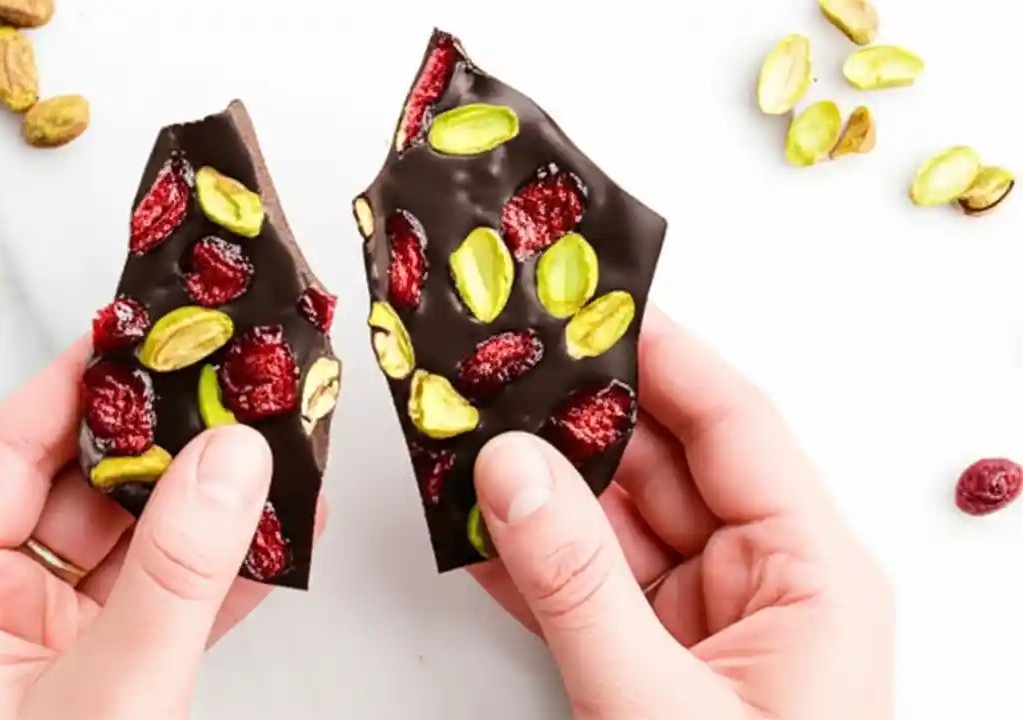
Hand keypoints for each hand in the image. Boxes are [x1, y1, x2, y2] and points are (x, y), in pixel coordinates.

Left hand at [0, 338, 316, 718]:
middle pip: (82, 487)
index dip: (78, 382)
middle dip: (168, 437)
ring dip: (212, 498)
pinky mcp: (114, 674)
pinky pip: (173, 596)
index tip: (147, 325)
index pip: (6, 453)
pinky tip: (286, 529)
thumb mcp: (112, 699)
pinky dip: (231, 566)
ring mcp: (56, 644)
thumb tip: (236, 454)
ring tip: (282, 438)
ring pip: (139, 539)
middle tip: (239, 376)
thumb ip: (176, 576)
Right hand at [468, 307, 892, 717]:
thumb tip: (514, 471)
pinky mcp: (654, 665)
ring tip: (466, 446)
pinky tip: (475, 531)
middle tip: (496, 375)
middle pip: (662, 466)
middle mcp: (765, 586)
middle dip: (574, 421)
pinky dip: (529, 564)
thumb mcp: (660, 704)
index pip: (733, 426)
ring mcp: (705, 627)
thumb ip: (580, 586)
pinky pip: (585, 590)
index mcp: (812, 575)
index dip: (661, 356)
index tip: (586, 306)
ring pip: (613, 526)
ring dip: (538, 494)